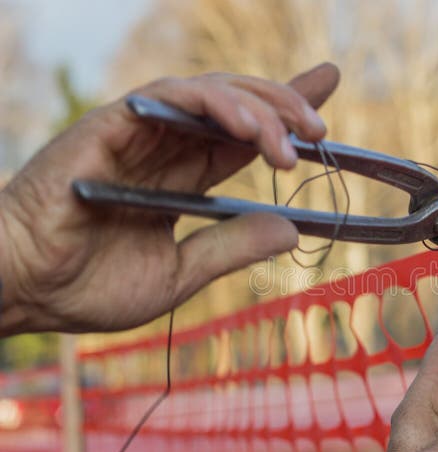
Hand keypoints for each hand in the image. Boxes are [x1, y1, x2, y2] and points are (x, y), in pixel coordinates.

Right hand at [0, 63, 339, 334]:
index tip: (326, 100)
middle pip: (238, 107)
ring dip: (260, 108)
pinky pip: (168, 96)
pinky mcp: (111, 125)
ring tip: (297, 139)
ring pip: (212, 94)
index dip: (284, 114)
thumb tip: (289, 229)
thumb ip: (230, 248)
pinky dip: (213, 103)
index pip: (243, 136)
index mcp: (183, 179)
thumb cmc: (88, 286)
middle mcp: (166, 149)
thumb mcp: (178, 274)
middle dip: (286, 106)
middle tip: (322, 130)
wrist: (25, 290)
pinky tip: (247, 127)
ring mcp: (140, 134)